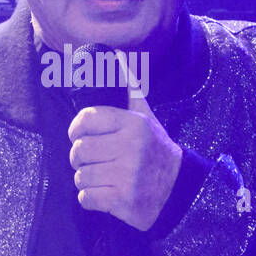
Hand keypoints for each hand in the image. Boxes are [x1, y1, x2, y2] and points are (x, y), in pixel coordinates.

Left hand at [68, 85, 182, 231]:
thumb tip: (116, 54)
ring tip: (101, 177)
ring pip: (80, 176)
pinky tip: (104, 194)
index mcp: (133, 124)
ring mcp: (127, 176)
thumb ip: (128, 87)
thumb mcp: (145, 116)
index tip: (81, 135)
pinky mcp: (123, 201)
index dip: (76, 129)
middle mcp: (130, 148)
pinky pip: (86, 198)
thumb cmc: (155, 148)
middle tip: (92, 160)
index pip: (86, 119)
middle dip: (80, 158)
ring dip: (86, 179)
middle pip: (78, 150)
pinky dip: (90, 199)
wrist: (178, 188)